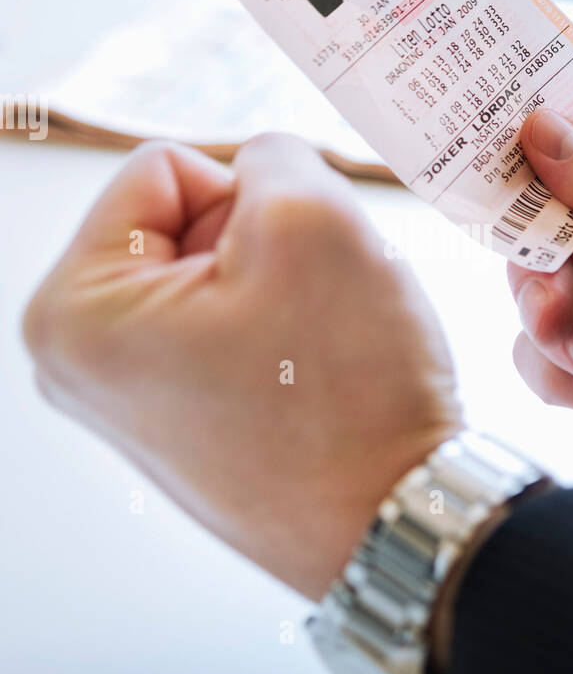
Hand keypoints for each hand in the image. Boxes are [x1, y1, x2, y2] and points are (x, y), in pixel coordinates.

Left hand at [23, 135, 460, 597]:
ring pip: (215, 271)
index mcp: (73, 311)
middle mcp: (77, 363)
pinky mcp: (179, 421)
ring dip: (277, 284)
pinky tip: (311, 377)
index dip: (247, 197)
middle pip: (180, 222)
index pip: (163, 168)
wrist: (399, 520)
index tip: (286, 270)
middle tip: (306, 312)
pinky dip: (281, 330)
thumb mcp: (315, 217)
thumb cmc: (348, 396)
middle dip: (257, 244)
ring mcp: (128, 398)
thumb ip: (272, 154)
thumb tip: (262, 169)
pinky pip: (230, 328)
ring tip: (312, 348)